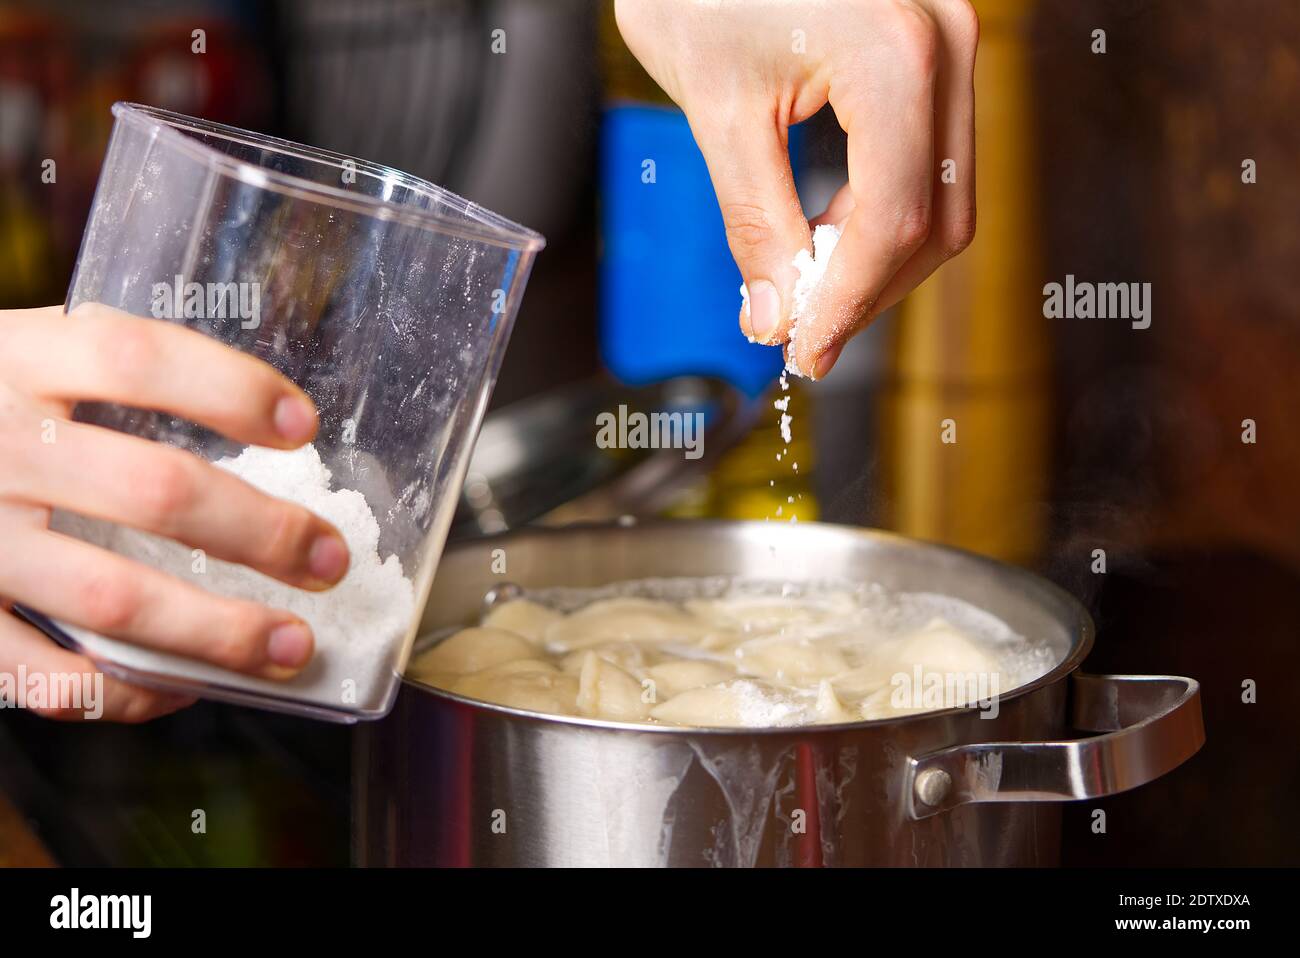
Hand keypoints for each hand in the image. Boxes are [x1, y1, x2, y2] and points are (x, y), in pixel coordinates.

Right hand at [0, 304, 350, 721]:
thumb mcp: (16, 353)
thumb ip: (103, 367)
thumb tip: (260, 418)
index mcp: (15, 359)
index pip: (137, 357)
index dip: (231, 391)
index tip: (303, 427)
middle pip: (155, 491)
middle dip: (263, 533)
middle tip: (329, 559)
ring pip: (114, 598)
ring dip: (220, 631)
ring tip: (292, 648)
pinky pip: (44, 678)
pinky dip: (125, 693)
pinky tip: (181, 686)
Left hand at [616, 0, 978, 376]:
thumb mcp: (718, 113)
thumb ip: (755, 223)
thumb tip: (774, 320)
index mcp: (894, 56)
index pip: (894, 221)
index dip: (849, 305)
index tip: (805, 353)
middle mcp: (948, 44)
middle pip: (939, 218)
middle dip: (869, 290)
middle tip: (802, 333)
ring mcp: (954, 41)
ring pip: (948, 196)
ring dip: (879, 258)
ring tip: (804, 284)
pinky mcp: (939, 49)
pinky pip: (935, 160)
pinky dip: (885, 212)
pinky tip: (828, 234)